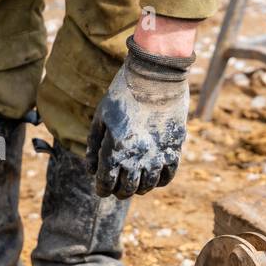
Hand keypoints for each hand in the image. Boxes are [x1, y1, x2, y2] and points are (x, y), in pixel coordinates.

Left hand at [87, 34, 194, 198]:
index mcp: (114, 149)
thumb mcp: (101, 116)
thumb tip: (91, 170)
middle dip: (119, 191)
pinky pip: (167, 175)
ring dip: (138, 188)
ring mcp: (156, 154)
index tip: (102, 187)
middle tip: (117, 187)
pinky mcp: (173, 147)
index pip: (106, 183)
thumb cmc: (123, 93)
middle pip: (126, 189)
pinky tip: (153, 176)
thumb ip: (94, 145)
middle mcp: (135, 157)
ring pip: (147, 186)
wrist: (155, 74)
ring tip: (135, 182)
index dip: (101, 189)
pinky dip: (158, 181)